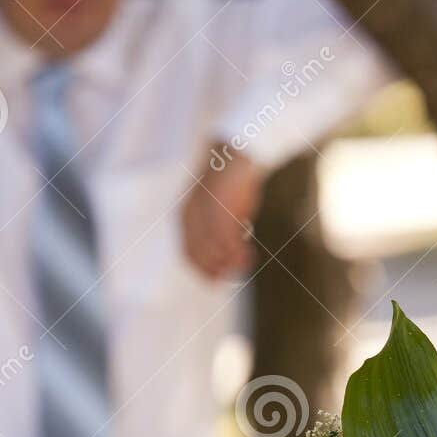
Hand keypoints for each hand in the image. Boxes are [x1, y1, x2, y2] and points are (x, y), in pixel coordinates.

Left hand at [180, 145, 264, 279]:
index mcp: (186, 217)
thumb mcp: (218, 205)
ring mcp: (206, 219)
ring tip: (246, 261)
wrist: (237, 156)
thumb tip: (227, 246)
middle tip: (234, 273)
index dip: (203, 270)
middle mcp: (192, 220)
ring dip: (231, 263)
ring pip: (215, 254)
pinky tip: (250, 254)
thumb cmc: (231, 181)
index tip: (218, 279)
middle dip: (216, 270)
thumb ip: (215, 225)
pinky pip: (229, 246)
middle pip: (200, 257)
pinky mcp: (222, 216)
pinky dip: (239, 255)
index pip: (189, 254)